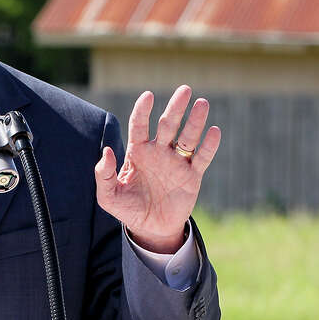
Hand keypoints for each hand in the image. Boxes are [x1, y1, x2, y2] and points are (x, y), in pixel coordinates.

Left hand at [94, 85, 221, 253]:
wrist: (151, 230)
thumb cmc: (128, 209)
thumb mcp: (109, 196)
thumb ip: (104, 174)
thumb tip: (107, 151)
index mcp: (138, 152)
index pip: (139, 125)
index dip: (143, 110)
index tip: (148, 96)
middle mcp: (159, 152)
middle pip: (168, 124)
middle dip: (176, 107)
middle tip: (185, 90)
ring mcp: (177, 162)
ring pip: (188, 137)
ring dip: (195, 121)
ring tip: (202, 103)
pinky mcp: (192, 176)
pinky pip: (202, 158)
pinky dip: (209, 145)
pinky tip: (214, 131)